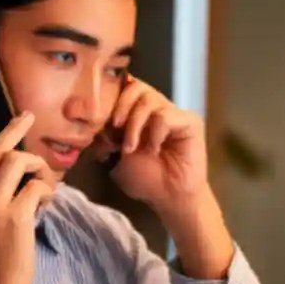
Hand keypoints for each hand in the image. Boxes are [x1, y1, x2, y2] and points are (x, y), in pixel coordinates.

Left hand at [96, 77, 207, 211]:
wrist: (169, 198)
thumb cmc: (144, 179)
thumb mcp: (115, 155)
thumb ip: (106, 132)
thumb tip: (94, 115)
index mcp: (137, 113)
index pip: (123, 88)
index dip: (110, 96)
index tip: (99, 116)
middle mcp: (155, 108)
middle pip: (135, 86)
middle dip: (121, 105)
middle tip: (115, 126)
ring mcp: (172, 113)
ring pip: (149, 99)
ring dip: (135, 124)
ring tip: (131, 148)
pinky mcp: (189, 121)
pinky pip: (165, 116)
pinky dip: (155, 133)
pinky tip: (155, 150)